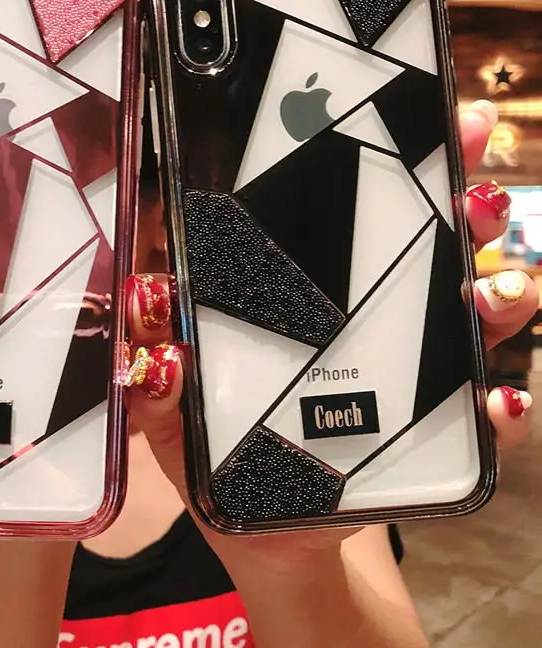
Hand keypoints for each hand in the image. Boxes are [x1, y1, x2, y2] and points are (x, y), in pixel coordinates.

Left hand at [124, 99, 536, 576]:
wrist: (264, 535)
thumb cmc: (211, 457)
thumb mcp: (169, 410)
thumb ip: (152, 367)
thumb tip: (147, 306)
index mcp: (288, 294)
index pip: (333, 211)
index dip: (373, 159)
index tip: (411, 113)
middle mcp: (354, 313)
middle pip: (417, 242)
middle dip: (457, 201)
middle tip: (474, 186)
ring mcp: (394, 364)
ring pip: (461, 309)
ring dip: (491, 287)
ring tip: (494, 286)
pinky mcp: (422, 427)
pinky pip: (475, 412)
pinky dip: (498, 403)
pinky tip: (500, 400)